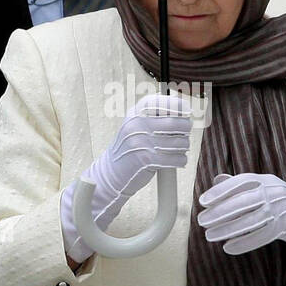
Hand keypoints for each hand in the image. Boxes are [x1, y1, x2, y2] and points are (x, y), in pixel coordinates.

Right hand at [61, 93, 191, 263]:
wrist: (101, 184)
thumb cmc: (124, 162)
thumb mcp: (137, 135)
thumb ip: (155, 122)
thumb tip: (183, 110)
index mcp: (135, 112)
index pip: (169, 101)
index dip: (182, 109)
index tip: (184, 118)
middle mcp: (137, 122)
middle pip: (179, 120)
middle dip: (184, 132)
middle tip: (178, 142)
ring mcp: (140, 140)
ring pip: (179, 139)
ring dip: (181, 149)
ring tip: (172, 157)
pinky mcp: (144, 158)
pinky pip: (173, 157)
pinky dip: (177, 161)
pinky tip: (172, 165)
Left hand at [197, 172, 285, 278]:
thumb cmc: (285, 203)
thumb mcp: (265, 188)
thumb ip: (241, 185)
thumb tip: (216, 179)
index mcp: (266, 180)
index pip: (240, 182)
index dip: (220, 191)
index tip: (203, 201)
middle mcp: (274, 191)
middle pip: (242, 201)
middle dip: (219, 212)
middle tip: (201, 221)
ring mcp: (282, 209)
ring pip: (249, 220)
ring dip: (227, 229)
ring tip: (210, 236)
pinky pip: (261, 236)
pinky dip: (243, 242)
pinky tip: (228, 248)